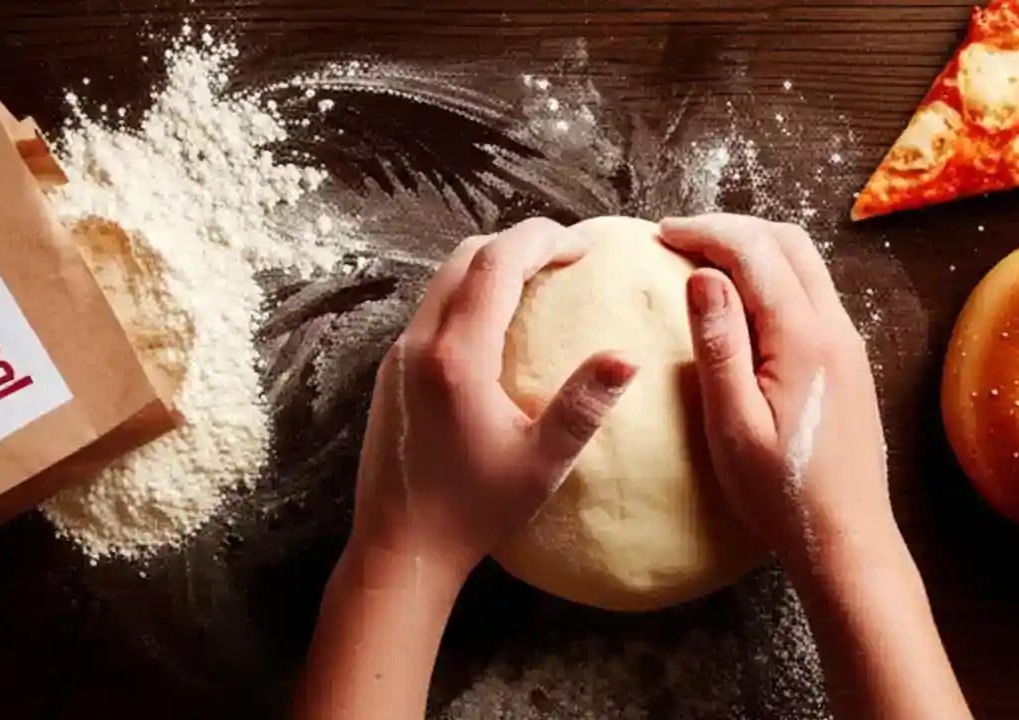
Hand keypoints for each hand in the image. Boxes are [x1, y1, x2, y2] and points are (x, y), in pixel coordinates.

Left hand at [351, 217, 637, 578]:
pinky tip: (500, 319)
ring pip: (444, 278)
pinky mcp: (391, 370)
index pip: (497, 264)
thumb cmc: (474, 511)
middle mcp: (419, 343)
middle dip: (519, 242)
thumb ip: (584, 406)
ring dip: (491, 264)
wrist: (400, 545)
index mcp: (456, 357)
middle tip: (566, 253)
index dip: (542, 239)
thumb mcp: (542, 464)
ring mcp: (399, 354)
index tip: (582, 243)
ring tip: (539, 277)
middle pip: (467, 257)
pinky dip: (469, 291)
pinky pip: (433, 307)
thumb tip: (626, 357)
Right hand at [662, 215, 971, 719]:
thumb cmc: (781, 493)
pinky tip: (737, 302)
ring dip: (753, 249)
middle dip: (730, 229)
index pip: (756, 252)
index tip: (660, 235)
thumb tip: (703, 275)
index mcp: (805, 339)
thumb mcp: (733, 425)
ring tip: (701, 263)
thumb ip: (719, 345)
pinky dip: (770, 276)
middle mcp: (835, 329)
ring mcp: (846, 343)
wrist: (845, 538)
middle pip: (788, 242)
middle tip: (678, 240)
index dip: (706, 232)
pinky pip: (809, 292)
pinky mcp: (846, 360)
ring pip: (803, 263)